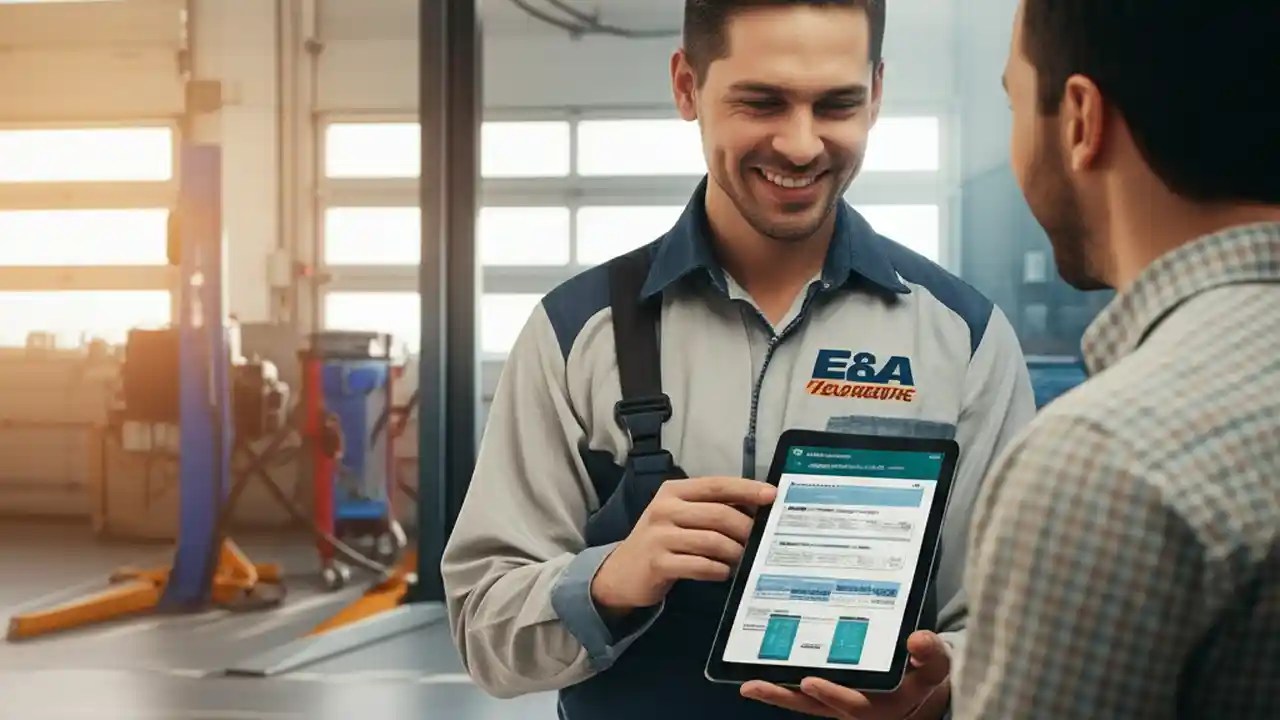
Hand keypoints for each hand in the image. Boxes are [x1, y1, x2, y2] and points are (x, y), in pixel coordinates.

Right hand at [591, 477, 776, 612]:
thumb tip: (756, 509)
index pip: (717, 485)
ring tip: (742, 560)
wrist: (621, 573)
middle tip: (760, 541)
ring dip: (735, 553)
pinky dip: (718, 570)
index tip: (772, 495)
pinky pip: (699, 565)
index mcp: (674, 491)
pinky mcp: (657, 563)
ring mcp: (659, 536)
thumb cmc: (660, 541)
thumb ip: (710, 510)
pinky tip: (722, 572)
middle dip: (746, 528)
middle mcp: (664, 509)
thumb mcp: (680, 517)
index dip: (747, 489)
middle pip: (719, 514)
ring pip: (712, 541)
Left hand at [741, 631, 951, 719]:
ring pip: (804, 702)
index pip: (853, 704)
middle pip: (814, 706)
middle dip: (783, 695)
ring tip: (746, 684)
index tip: (810, 681)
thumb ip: (931, 656)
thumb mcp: (938, 667)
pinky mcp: (832, 697)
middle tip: (752, 686)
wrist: (925, 691)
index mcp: (883, 705)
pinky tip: (762, 670)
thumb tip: (918, 640)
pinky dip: (785, 684)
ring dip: (776, 692)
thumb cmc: (928, 676)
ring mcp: (840, 704)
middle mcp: (856, 709)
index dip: (832, 694)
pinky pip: (805, 693)